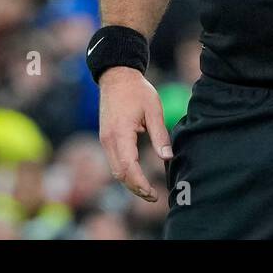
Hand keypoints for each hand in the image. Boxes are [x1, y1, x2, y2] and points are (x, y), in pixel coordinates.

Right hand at [97, 66, 171, 202]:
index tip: (154, 194)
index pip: (128, 167)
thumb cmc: (137, 91)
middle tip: (154, 197)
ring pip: (115, 170)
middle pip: (119, 174)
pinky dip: (125, 173)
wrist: (116, 76)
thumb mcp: (154, 109)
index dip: (141, 183)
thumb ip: (160, 135)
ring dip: (130, 183)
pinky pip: (114, 162)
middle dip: (135, 188)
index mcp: (120, 133)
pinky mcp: (106, 138)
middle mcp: (108, 140)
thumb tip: (167, 158)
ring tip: (148, 191)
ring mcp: (105, 140)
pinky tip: (138, 176)